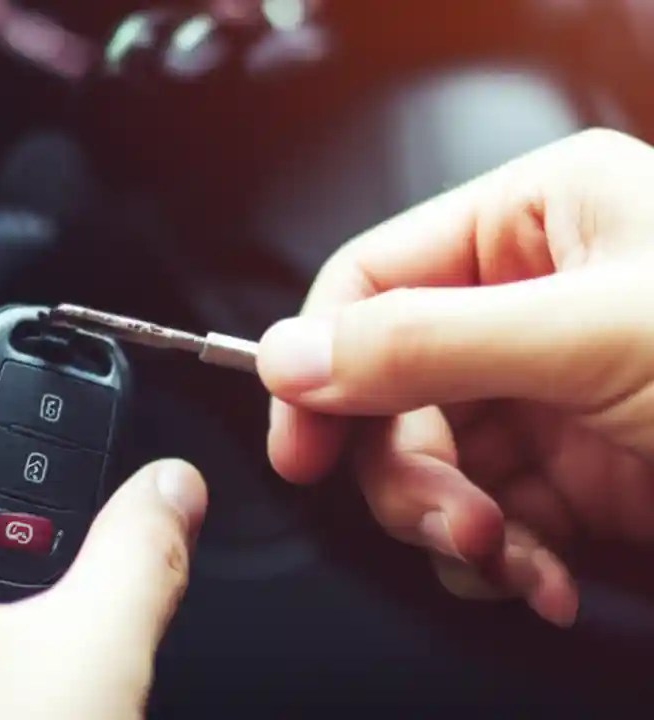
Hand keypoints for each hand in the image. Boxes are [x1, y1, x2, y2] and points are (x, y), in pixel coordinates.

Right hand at [256, 128, 653, 626]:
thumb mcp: (594, 338)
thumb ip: (424, 343)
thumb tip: (289, 353)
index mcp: (538, 219)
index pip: (374, 277)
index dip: (320, 359)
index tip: (298, 439)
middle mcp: (535, 298)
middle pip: (392, 383)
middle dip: (407, 466)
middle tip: (442, 519)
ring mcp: (556, 390)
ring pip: (434, 459)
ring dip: (453, 524)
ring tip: (504, 557)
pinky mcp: (582, 471)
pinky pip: (488, 513)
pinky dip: (500, 557)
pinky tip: (540, 576)